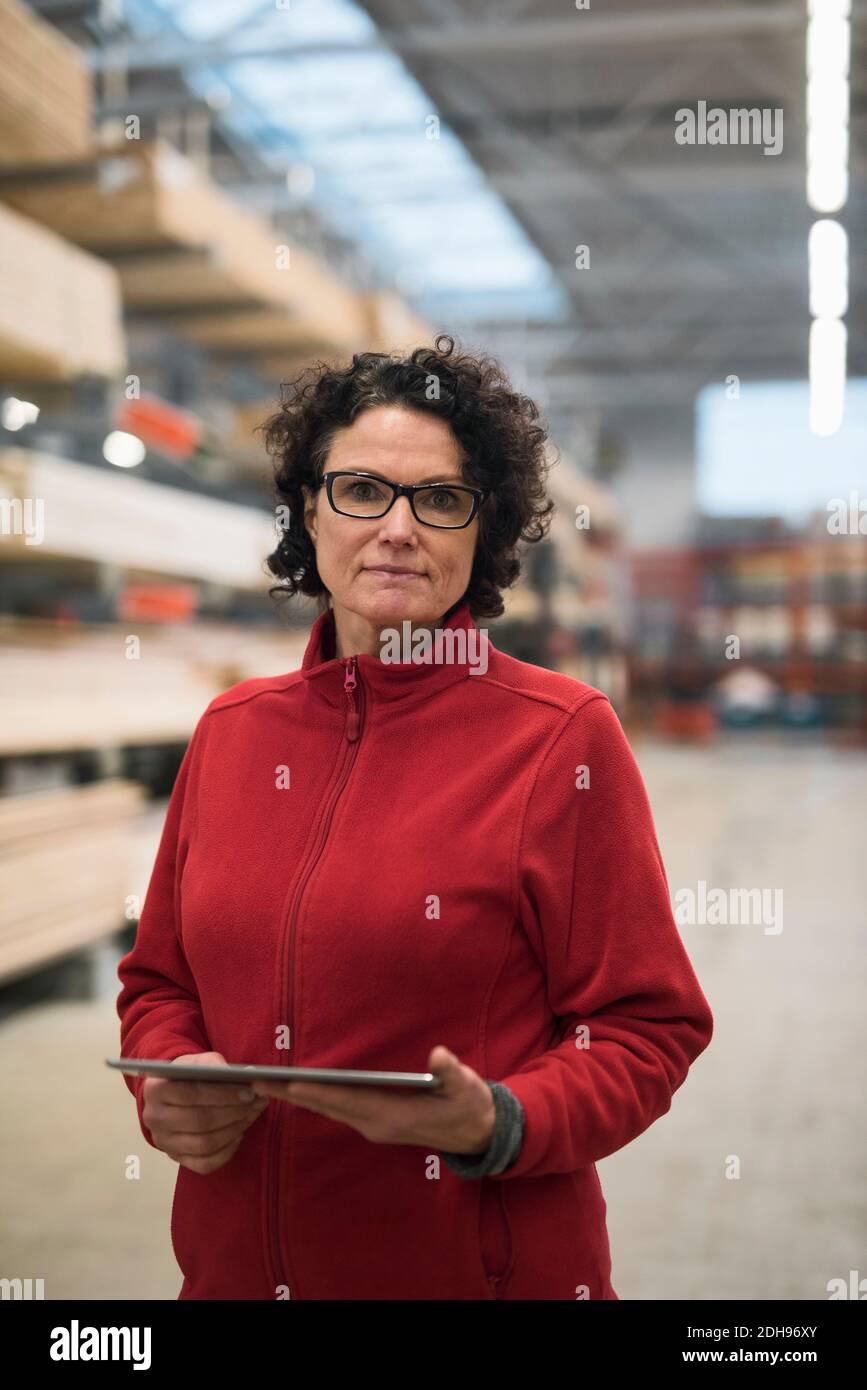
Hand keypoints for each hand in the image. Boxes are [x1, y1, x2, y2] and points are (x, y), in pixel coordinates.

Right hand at [140, 1051, 268, 1173]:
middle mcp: (154, 1118)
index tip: (249, 1092)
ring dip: (234, 1130)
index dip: (223, 1095)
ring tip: (252, 1115)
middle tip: (257, 1104)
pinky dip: (227, 1151)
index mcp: (155, 1089)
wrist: (173, 1094)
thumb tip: (241, 1077)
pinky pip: (205, 1164)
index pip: (191, 1094)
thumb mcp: (198, 1061)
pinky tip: (239, 1135)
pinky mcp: (176, 1159)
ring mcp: (164, 1142)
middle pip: (199, 1121)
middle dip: (234, 1113)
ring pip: (204, 1144)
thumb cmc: (190, 1075)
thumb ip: (215, 1064)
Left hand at [248, 1046, 495, 1155]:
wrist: (476, 1134)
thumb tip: (439, 1057)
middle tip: (256, 1080)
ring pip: (327, 1111)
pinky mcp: (374, 1122)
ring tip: (266, 1082)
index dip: (318, 1092)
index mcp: (392, 1116)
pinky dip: (315, 1099)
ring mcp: (373, 1126)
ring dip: (297, 1098)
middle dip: (292, 1094)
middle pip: (327, 1107)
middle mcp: (376, 1124)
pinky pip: (336, 1111)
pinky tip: (299, 1089)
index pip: (347, 1101)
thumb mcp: (467, 1088)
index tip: (288, 1083)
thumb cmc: (469, 1106)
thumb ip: (452, 1073)